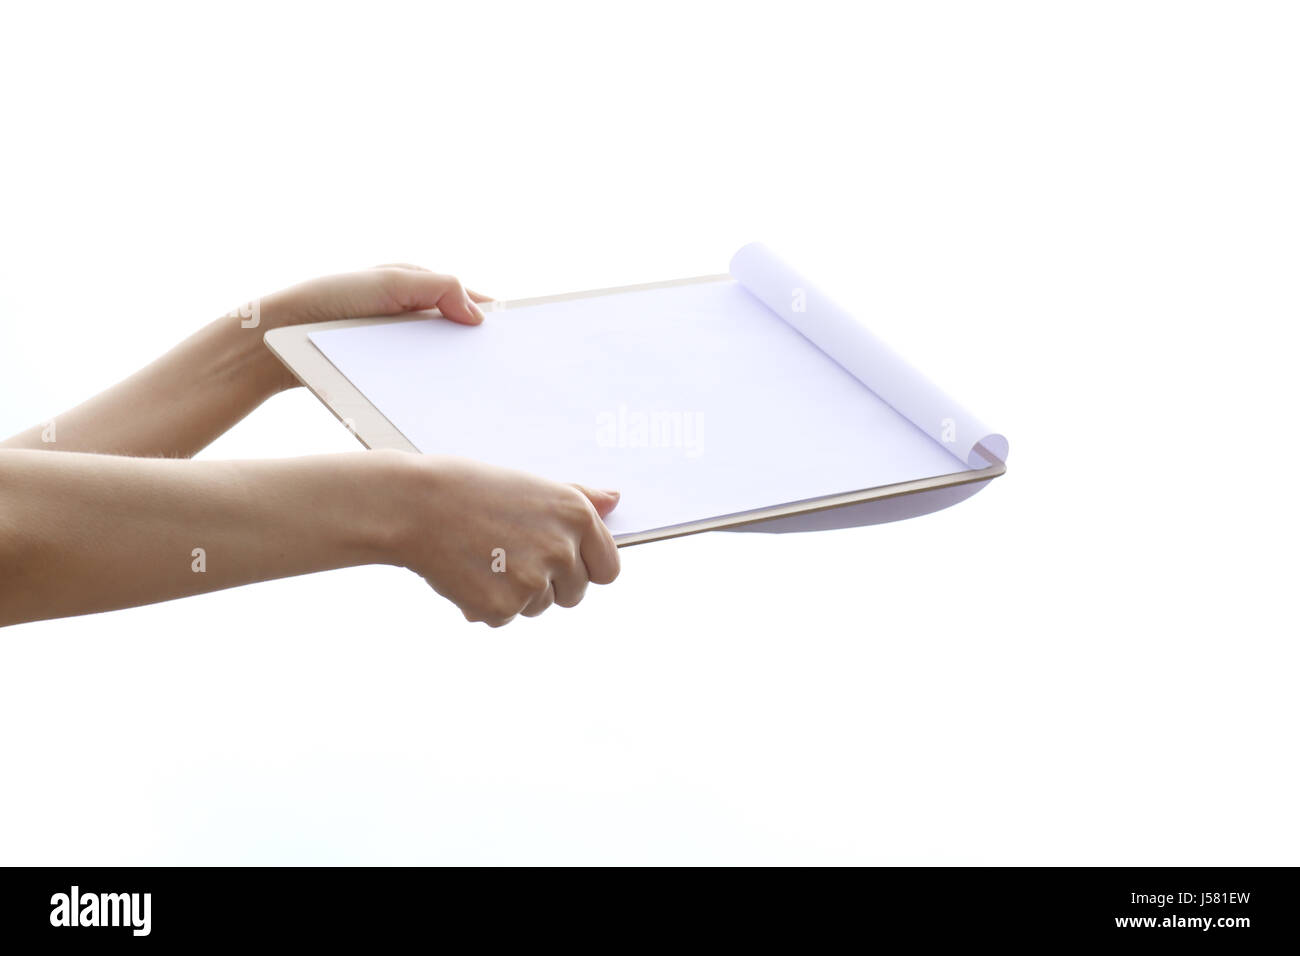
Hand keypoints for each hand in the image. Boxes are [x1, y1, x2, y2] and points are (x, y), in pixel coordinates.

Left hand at [258, 264, 492, 390]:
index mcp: (417, 287)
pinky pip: (421, 384)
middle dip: (482, 351)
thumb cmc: (328, 300)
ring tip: (485, 393)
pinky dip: (438, 392)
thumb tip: (480, 315)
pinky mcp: (386, 375)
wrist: (279, 338)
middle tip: (508, 371)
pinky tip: (450, 406)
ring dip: (461, 376)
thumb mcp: (388, 282)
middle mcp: (412, 317)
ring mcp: (399, 348)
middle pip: (460, 336)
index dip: (495, 318)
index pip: (469, 302)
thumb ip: (439, 287)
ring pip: (443, 364)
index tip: (521, 337)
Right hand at [389, 454, 620, 626]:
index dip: (584, 569)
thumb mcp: (532, 484)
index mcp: (577, 516)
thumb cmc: (472, 490)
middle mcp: (563, 549)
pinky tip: (465, 573)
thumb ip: (579, 497)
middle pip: (575, 594)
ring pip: (539, 607)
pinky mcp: (503, 607)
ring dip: (515, 593)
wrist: (414, 506)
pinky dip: (485, 605)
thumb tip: (616, 500)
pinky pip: (505, 618)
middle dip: (548, 584)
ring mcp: (534, 581)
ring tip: (482, 557)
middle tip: (508, 554)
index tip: (559, 563)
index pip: (608, 569)